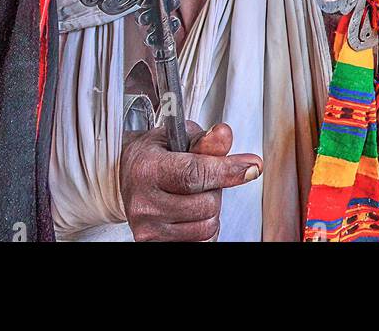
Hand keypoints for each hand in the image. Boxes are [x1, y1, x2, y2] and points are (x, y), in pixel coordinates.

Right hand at [119, 121, 261, 241]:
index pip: (194, 174)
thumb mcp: (178, 137)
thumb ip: (205, 140)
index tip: (252, 166)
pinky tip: (193, 214)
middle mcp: (144, 202)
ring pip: (207, 227)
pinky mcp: (153, 244)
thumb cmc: (156, 153)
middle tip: (203, 179)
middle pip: (206, 204)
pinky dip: (205, 229)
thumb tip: (224, 134)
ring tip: (195, 195)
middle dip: (216, 190)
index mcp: (148, 168)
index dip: (228, 171)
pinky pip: (200, 242)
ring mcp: (148, 228)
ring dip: (211, 211)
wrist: (125, 176)